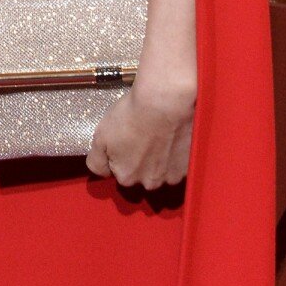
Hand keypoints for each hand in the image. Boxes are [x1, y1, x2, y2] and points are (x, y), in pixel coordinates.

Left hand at [85, 74, 194, 190]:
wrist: (165, 102)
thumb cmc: (131, 116)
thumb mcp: (100, 136)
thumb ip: (96, 161)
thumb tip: (101, 171)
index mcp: (127, 177)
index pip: (119, 171)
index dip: (120, 153)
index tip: (124, 137)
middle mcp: (150, 183)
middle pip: (142, 173)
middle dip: (141, 159)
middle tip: (141, 134)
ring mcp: (171, 176)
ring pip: (161, 169)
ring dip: (160, 157)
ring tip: (158, 133)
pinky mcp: (188, 166)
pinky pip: (179, 163)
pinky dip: (176, 153)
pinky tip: (172, 136)